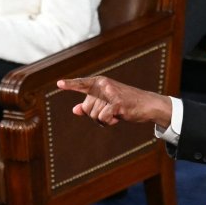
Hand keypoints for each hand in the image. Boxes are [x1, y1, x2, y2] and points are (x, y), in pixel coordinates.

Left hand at [57, 76, 171, 127]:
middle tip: (110, 112)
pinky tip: (118, 118)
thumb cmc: (125, 103)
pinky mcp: (118, 103)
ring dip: (103, 120)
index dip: (70, 84)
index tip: (58, 84)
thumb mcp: (106, 103)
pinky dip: (108, 122)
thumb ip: (90, 105)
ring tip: (115, 114)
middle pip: (87, 108)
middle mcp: (103, 85)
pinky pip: (103, 117)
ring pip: (94, 115)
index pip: (81, 84)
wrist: (147, 105)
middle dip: (95, 115)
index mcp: (99, 82)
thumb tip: (75, 109)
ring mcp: (111, 93)